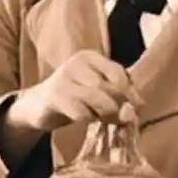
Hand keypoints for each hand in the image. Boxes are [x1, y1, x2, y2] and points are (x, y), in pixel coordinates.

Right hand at [10, 50, 144, 132]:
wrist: (39, 105)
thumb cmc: (74, 96)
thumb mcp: (96, 88)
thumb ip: (117, 93)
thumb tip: (138, 106)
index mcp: (89, 57)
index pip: (117, 71)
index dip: (130, 91)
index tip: (136, 107)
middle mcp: (76, 64)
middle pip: (108, 86)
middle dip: (118, 105)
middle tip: (121, 119)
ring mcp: (63, 79)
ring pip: (96, 98)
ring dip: (106, 114)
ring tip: (104, 120)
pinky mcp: (55, 97)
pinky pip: (81, 111)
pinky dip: (89, 119)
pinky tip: (87, 120)